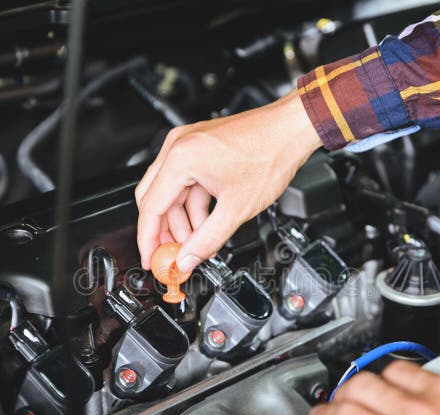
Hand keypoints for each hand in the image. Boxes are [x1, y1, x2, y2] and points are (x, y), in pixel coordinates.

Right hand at [135, 90, 321, 271]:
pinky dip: (193, 205)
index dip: (148, 240)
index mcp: (181, 158)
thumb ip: (207, 240)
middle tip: (172, 255)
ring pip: (171, 192)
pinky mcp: (200, 148)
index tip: (151, 259)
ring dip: (182, 220)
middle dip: (164, 231)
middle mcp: (178, 147)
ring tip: (196, 243)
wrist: (291, 130)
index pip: (150, 207)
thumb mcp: (236, 209)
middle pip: (154, 199)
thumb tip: (188, 258)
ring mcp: (188, 145)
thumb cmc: (270, 154)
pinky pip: (186, 182)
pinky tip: (205, 224)